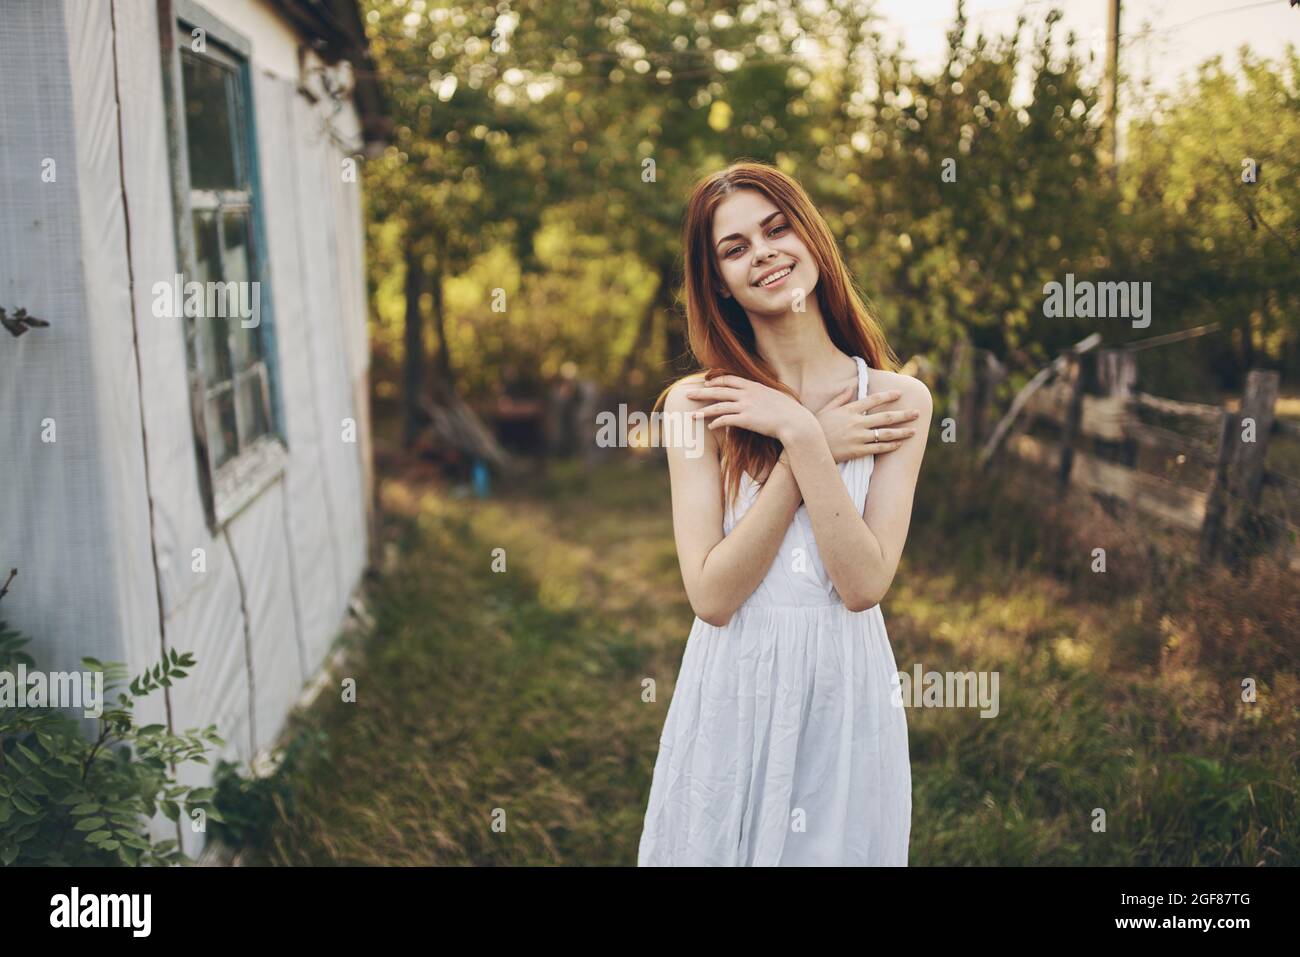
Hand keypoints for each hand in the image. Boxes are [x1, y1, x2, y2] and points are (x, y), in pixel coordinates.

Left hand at [686, 374, 816, 441]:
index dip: (716, 381)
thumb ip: (764, 394)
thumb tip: (760, 396)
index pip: (730, 379)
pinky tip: (709, 427)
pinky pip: (726, 420)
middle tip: (687, 394)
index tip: (706, 383)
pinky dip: (716, 423)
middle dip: (701, 392)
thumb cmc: (789, 412)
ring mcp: (746, 406)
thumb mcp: (775, 396)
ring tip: (692, 416)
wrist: (796, 422)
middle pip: (718, 390)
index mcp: (753, 386)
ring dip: (703, 411)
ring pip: (718, 406)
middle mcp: (747, 394)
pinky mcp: (746, 420)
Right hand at [814, 385, 919, 463]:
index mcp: (850, 409)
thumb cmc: (816, 426)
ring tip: (914, 431)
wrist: (808, 446)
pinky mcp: (857, 451)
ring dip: (901, 432)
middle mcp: (856, 422)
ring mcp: (858, 437)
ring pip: (885, 434)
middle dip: (903, 415)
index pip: (873, 400)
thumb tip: (851, 384)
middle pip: (885, 417)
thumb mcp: (826, 408)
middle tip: (917, 413)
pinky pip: (877, 448)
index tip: (900, 394)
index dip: (888, 396)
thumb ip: (841, 397)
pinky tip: (899, 444)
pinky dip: (890, 446)